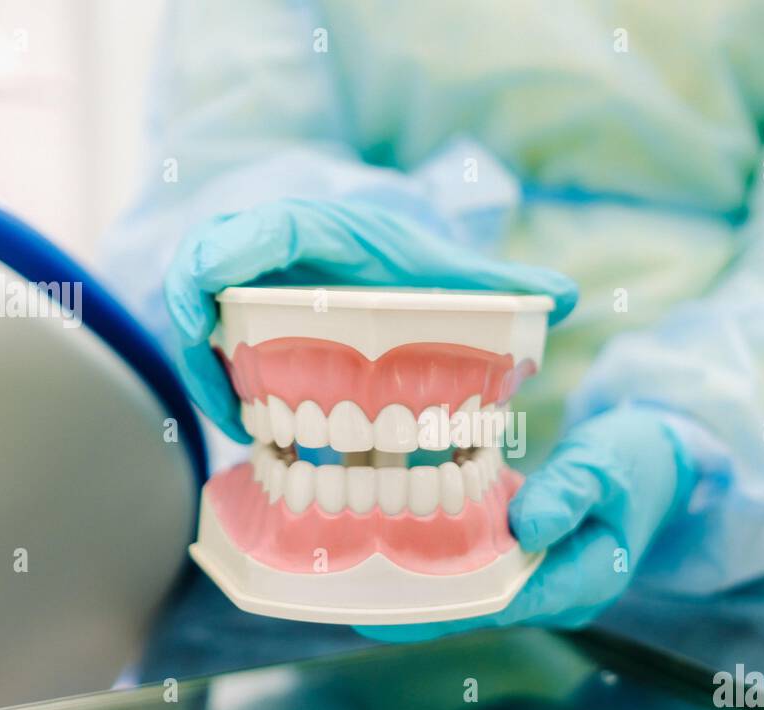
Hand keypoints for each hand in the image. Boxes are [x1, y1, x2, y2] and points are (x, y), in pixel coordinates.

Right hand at [163, 197, 577, 441]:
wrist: (379, 256)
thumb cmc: (412, 265)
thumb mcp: (454, 276)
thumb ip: (504, 286)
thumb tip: (566, 299)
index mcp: (322, 231)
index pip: (259, 230)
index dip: (221, 261)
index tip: (208, 305)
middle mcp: (272, 248)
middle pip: (204, 273)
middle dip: (198, 335)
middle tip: (227, 404)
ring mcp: (248, 278)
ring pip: (197, 310)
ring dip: (203, 367)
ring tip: (234, 425)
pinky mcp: (238, 308)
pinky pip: (206, 334)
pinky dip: (213, 373)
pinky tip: (240, 419)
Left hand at [357, 405, 695, 640]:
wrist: (658, 458)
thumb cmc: (635, 459)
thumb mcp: (607, 468)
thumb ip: (568, 495)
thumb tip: (526, 527)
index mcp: (586, 579)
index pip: (509, 600)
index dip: (450, 604)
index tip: (396, 605)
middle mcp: (557, 591)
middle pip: (479, 606)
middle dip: (419, 607)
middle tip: (354, 605)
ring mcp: (539, 578)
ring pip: (471, 591)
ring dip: (419, 587)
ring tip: (355, 584)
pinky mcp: (524, 558)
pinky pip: (475, 567)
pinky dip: (436, 559)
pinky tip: (385, 550)